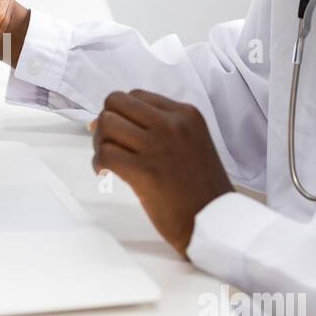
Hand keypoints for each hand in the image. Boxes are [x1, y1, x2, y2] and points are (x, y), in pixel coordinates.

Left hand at [91, 90, 233, 253]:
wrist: (216, 220)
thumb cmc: (201, 188)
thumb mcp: (191, 142)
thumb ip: (160, 128)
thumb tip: (110, 120)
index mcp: (185, 114)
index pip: (136, 95)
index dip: (120, 112)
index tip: (117, 131)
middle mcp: (171, 124)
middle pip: (116, 102)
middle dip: (105, 122)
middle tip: (109, 144)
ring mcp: (158, 146)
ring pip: (107, 124)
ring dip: (100, 143)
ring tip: (109, 161)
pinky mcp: (145, 171)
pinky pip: (105, 154)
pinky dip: (99, 164)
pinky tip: (107, 174)